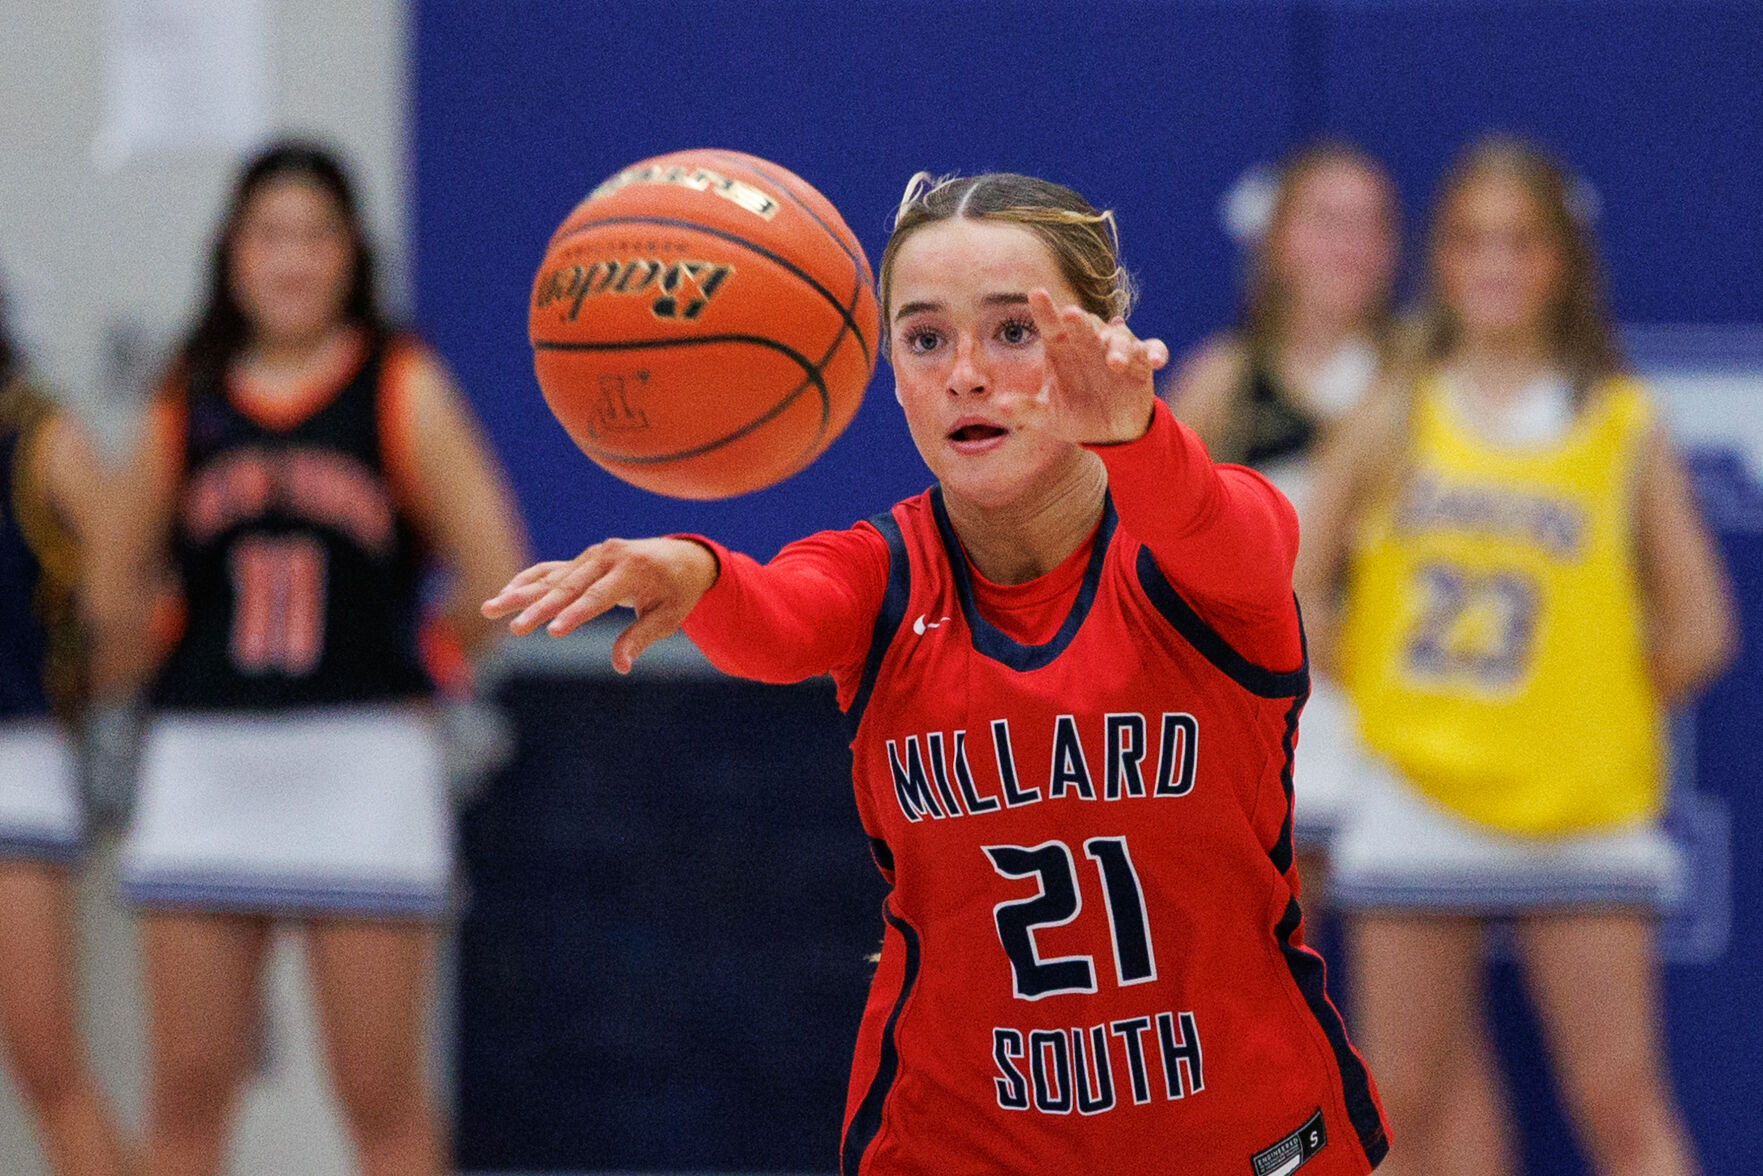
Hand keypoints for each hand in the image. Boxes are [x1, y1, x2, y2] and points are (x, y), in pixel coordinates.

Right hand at [481, 537, 718, 672]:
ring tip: (490, 609)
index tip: (552, 632)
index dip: (574, 615)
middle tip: (515, 630)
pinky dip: (527, 580)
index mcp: (632, 569)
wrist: (682, 556)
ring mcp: (592, 555)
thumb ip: (641, 638)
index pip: (597, 597)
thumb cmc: (677, 591)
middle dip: (538, 610)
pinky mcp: (583, 559)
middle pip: (567, 587)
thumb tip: (621, 667)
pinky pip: (551, 569)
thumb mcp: (669, 617)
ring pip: (552, 577)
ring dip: (520, 594)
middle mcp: (608, 556)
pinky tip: (505, 594)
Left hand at [1022, 288, 1168, 443]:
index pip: (1051, 325)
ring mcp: (1117, 351)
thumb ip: (1025, 410)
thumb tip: (997, 407)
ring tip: (1113, 362)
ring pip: (1119, 338)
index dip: (1044, 309)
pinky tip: (1156, 360)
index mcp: (1063, 350)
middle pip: (1085, 326)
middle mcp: (1089, 344)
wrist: (1111, 433)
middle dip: (1080, 321)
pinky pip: (1151, 352)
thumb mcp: (1048, 417)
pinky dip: (1155, 353)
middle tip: (1072, 315)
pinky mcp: (1141, 364)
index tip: (1035, 292)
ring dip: (1118, 347)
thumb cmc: (1075, 414)